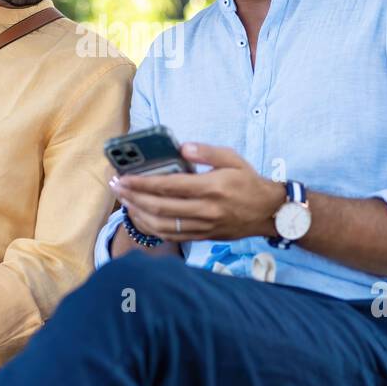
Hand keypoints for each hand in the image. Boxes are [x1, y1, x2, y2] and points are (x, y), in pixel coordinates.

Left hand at [111, 143, 285, 242]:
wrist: (269, 213)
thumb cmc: (249, 182)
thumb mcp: (233, 159)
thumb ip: (207, 152)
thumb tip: (181, 148)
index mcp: (211, 188)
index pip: (168, 186)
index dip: (142, 183)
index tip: (124, 177)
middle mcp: (205, 210)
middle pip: (159, 207)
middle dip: (133, 197)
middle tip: (117, 188)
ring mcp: (203, 227)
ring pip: (162, 225)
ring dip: (139, 214)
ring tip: (125, 202)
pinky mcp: (202, 237)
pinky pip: (172, 236)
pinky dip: (152, 229)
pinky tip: (142, 218)